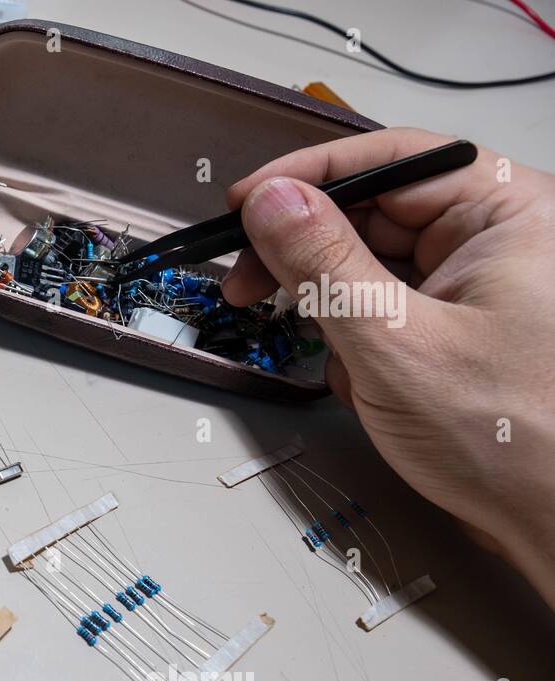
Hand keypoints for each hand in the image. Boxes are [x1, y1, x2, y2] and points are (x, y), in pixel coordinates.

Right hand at [222, 127, 554, 606]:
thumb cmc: (514, 441)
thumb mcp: (394, 343)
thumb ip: (324, 264)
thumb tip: (272, 202)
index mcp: (507, 213)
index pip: (392, 159)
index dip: (308, 177)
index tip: (245, 205)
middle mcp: (496, 239)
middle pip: (373, 213)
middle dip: (312, 261)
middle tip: (248, 286)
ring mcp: (477, 286)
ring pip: (369, 269)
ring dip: (338, 318)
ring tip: (346, 368)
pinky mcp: (458, 328)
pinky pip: (383, 313)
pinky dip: (359, 348)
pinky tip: (370, 388)